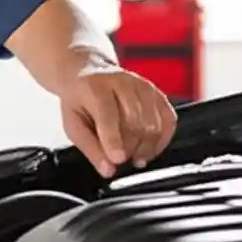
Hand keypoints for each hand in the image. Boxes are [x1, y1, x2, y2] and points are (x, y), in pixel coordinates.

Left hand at [58, 63, 177, 177]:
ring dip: (145, 147)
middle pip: (135, 121)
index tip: (118, 160)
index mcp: (95, 87)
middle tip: (119, 159)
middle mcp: (122, 82)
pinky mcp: (157, 93)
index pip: (108, 114)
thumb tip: (108, 169)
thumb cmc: (80, 99)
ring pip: (153, 123)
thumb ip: (89, 147)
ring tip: (132, 156)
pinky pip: (169, 120)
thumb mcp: (73, 124)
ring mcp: (143, 86)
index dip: (113, 139)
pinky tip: (149, 148)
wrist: (89, 72)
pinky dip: (162, 140)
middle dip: (129, 147)